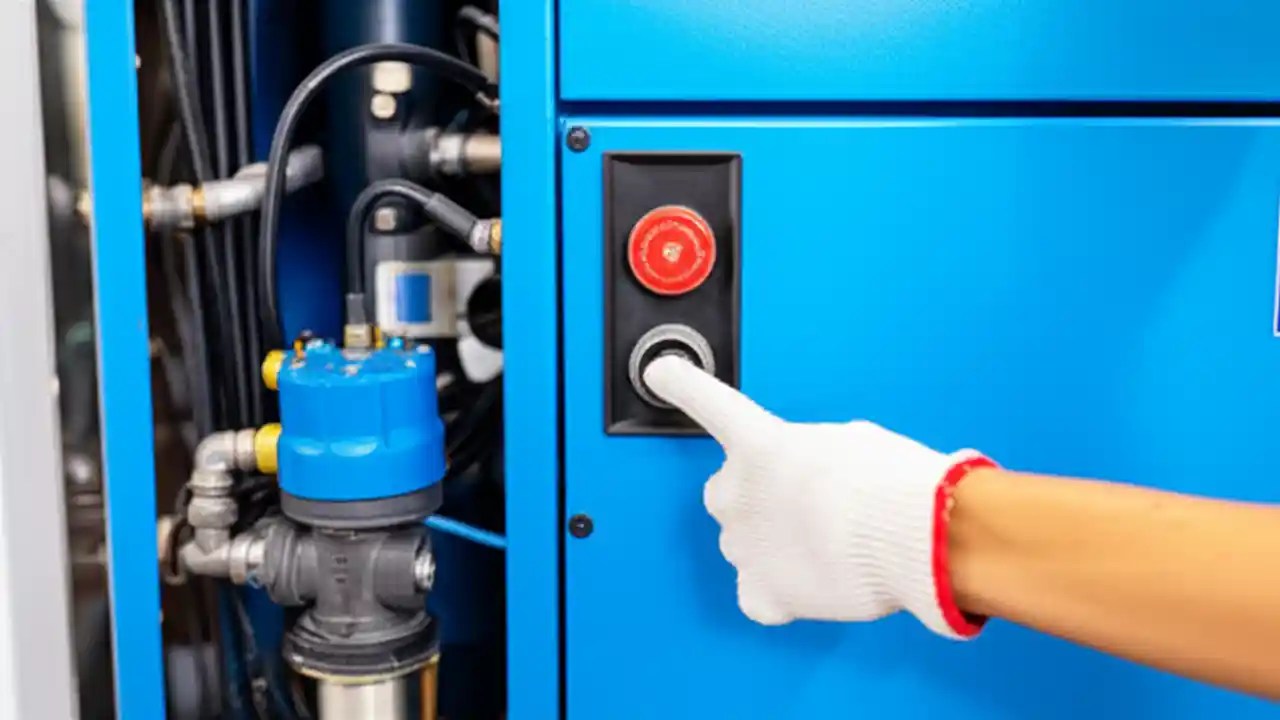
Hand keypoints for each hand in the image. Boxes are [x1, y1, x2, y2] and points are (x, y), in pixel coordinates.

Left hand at [642, 355, 988, 638]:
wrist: (912, 535)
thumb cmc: (892, 483)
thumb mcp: (855, 441)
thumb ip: (816, 455)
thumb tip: (820, 480)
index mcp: (761, 442)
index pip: (709, 402)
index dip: (682, 384)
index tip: (662, 372)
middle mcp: (738, 490)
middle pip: (728, 492)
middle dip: (760, 498)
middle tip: (810, 505)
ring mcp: (743, 543)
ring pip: (744, 543)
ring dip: (774, 543)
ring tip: (828, 544)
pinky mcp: (761, 590)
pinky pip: (756, 596)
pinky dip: (777, 595)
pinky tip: (809, 583)